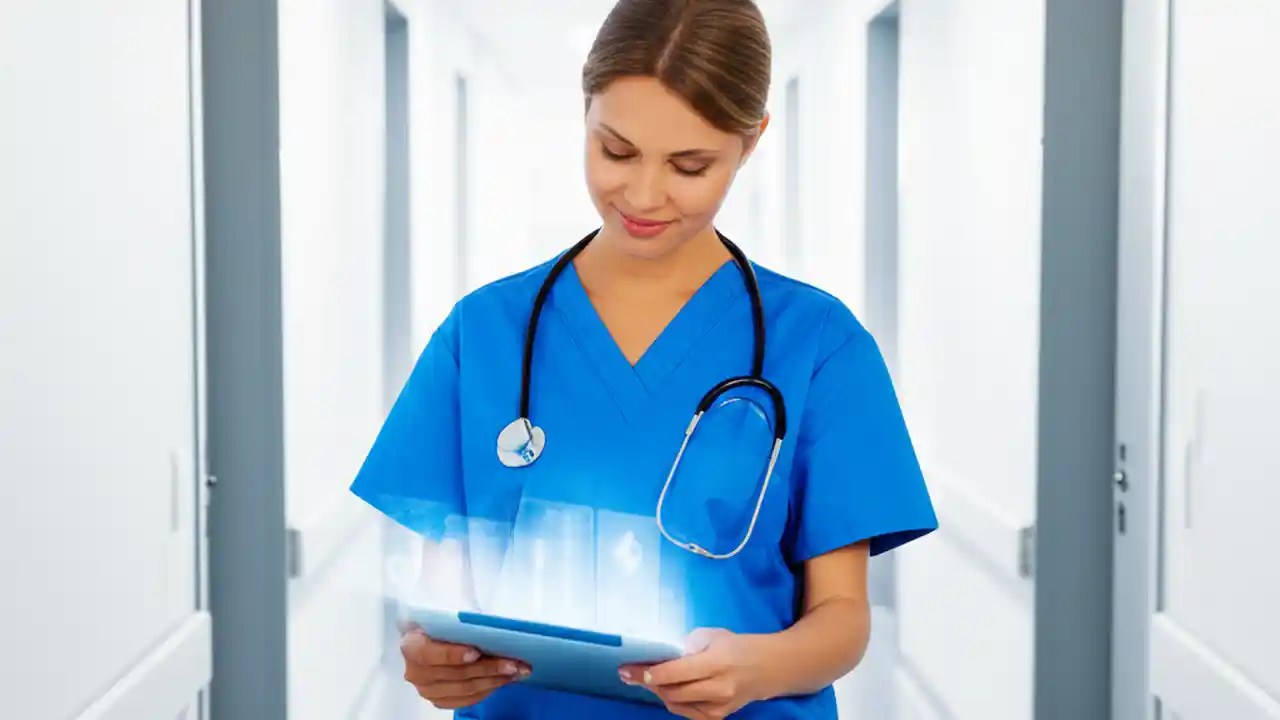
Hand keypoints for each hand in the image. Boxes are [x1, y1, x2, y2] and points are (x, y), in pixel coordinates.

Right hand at [399, 623, 530, 709]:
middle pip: (454, 675)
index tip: (476, 652)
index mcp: (411, 645)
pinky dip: (489, 689)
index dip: (452, 655)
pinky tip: (506, 679)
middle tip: (513, 663)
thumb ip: (459, 621)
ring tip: (518, 671)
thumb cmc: (443, 617)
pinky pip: (467, 699)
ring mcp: (427, 689)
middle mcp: (415, 672)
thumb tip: (486, 627)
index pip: (428, 654)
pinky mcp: (441, 699)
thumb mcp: (448, 611)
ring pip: (465, 689)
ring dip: (494, 680)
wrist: (437, 629)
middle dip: (488, 668)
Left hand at [619, 628, 767, 718]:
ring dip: (658, 691)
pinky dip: (672, 700)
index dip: (651, 673)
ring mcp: (719, 707)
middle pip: (673, 691)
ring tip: (646, 679)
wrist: (766, 669)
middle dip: (647, 683)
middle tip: (629, 673)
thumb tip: (657, 656)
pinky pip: (685, 711)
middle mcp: (719, 688)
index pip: (678, 672)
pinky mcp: (717, 717)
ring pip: (676, 704)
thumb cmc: (736, 646)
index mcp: (718, 662)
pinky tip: (667, 689)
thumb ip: (686, 646)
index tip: (630, 669)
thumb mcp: (712, 636)